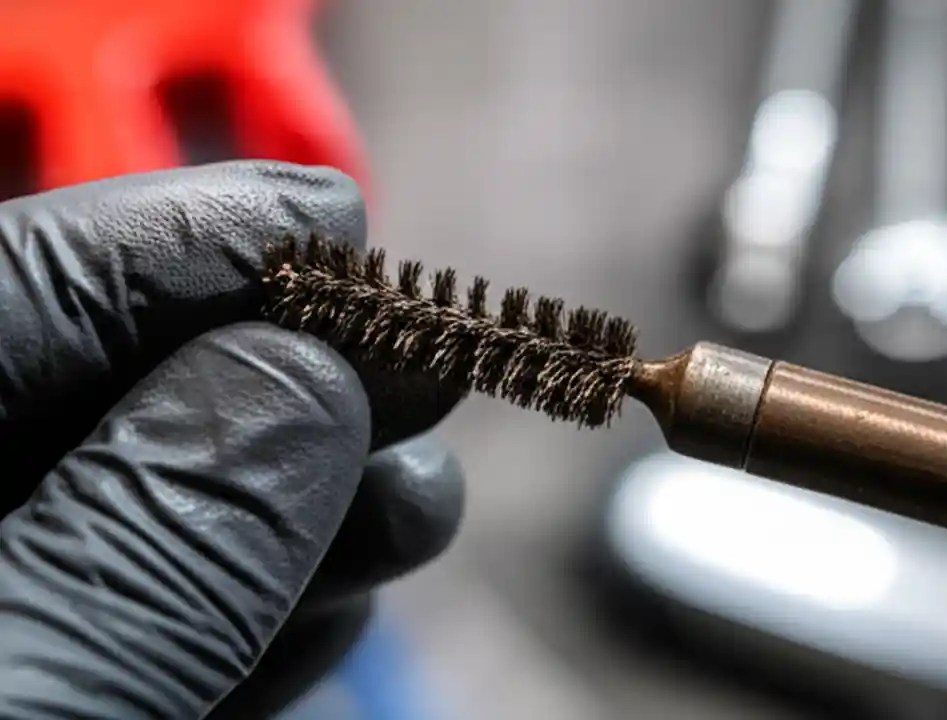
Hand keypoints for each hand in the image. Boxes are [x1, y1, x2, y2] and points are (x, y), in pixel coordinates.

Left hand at [0, 161, 463, 718]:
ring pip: (166, 512)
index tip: (336, 218)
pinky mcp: (73, 680)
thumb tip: (307, 383)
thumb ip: (149, 537)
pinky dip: (269, 610)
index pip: (35, 289)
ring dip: (310, 503)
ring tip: (417, 504)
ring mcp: (19, 605)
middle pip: (118, 394)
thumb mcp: (17, 685)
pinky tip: (336, 607)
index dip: (192, 236)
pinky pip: (170, 621)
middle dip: (291, 377)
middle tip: (429, 373)